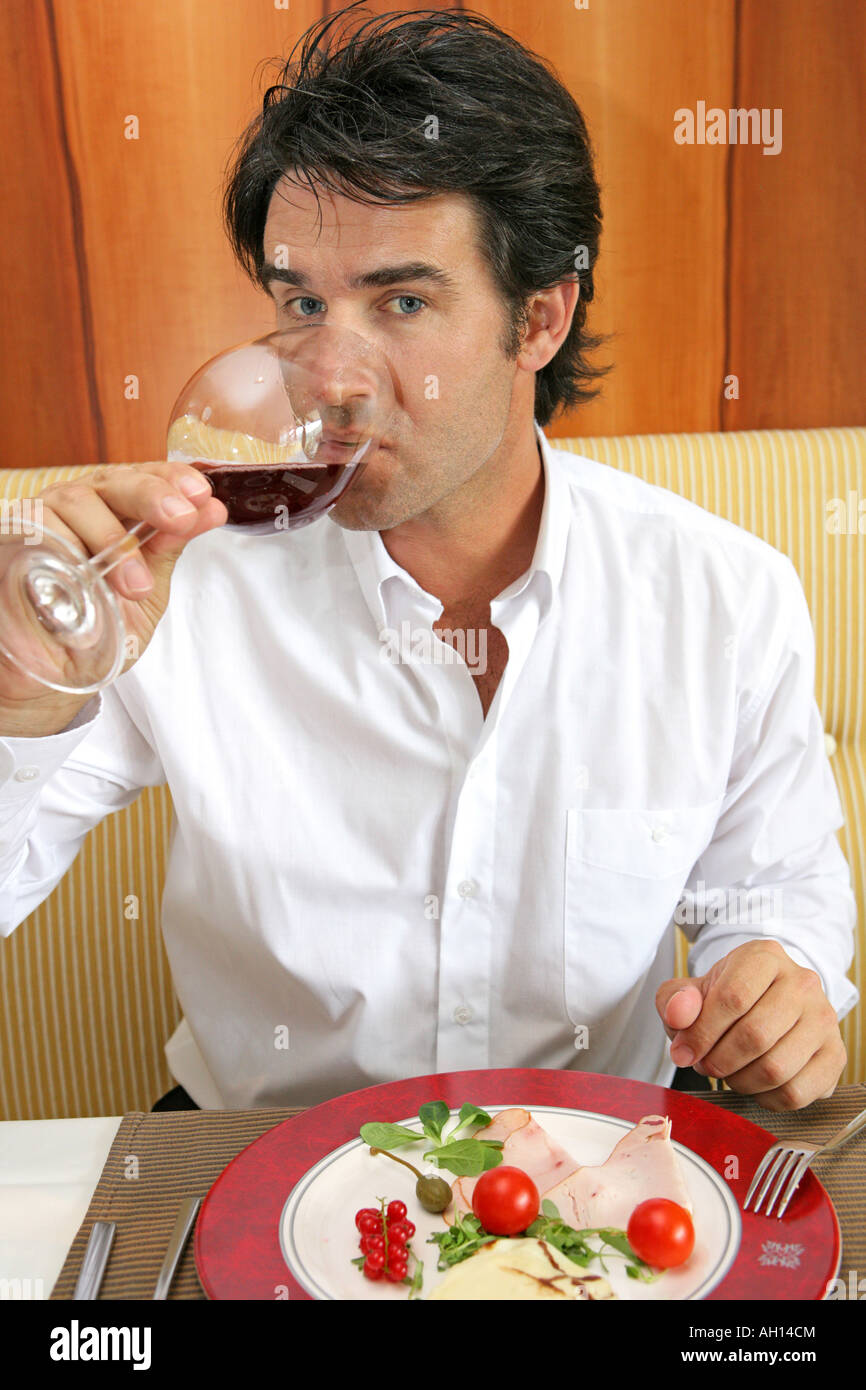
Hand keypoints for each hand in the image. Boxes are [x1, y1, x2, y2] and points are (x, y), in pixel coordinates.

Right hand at [0, 463, 226, 730]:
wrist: (54, 671)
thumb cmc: (99, 626)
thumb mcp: (147, 590)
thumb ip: (170, 548)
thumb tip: (211, 510)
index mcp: (116, 511)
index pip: (145, 477)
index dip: (172, 478)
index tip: (201, 494)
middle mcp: (81, 507)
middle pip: (113, 481)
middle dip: (151, 495)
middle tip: (181, 517)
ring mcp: (45, 518)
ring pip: (75, 500)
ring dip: (111, 536)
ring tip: (137, 585)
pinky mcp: (14, 538)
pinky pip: (36, 527)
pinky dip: (65, 547)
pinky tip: (86, 574)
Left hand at [656, 940, 845, 1110]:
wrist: (767, 1005)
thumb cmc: (727, 999)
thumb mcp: (693, 992)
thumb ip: (676, 1000)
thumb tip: (679, 1015)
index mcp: (764, 957)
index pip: (733, 997)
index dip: (702, 1033)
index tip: (684, 1051)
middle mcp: (802, 983)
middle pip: (755, 1036)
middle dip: (719, 1060)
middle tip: (706, 1065)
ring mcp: (824, 1019)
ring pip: (776, 1068)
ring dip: (740, 1081)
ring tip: (729, 1072)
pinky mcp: (835, 1055)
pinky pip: (796, 1093)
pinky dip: (766, 1098)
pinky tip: (755, 1084)